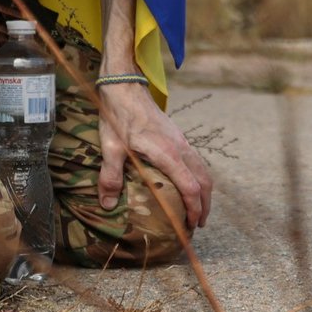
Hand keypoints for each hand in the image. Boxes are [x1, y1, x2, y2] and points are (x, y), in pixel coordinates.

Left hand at [97, 82, 212, 230]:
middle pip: (204, 180)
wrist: (125, 85)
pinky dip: (198, 178)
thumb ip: (110, 177)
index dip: (194, 209)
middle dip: (205, 204)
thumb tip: (107, 205)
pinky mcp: (177, 136)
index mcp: (168, 154)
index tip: (191, 226)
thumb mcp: (110, 147)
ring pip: (202, 169)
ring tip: (197, 209)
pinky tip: (187, 184)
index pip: (190, 187)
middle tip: (198, 225)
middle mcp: (181, 148)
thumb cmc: (118, 116)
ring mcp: (181, 140)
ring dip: (204, 191)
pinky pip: (196, 161)